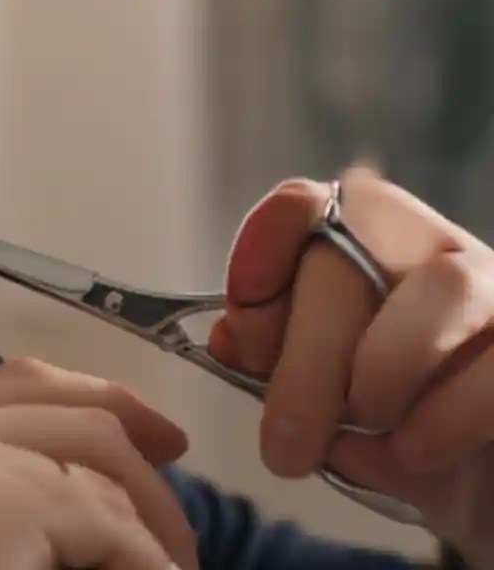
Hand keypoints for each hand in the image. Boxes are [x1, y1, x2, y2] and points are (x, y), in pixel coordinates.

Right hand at [0, 359, 198, 569]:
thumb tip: (78, 524)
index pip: (14, 386)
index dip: (97, 402)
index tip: (153, 441)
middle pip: (68, 405)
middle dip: (144, 453)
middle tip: (180, 528)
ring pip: (102, 460)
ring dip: (152, 527)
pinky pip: (111, 528)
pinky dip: (146, 566)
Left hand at [212, 168, 493, 565]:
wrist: (482, 484)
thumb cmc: (397, 434)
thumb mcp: (324, 405)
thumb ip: (275, 368)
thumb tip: (226, 341)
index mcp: (360, 251)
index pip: (303, 209)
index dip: (262, 251)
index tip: (241, 331)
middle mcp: (429, 250)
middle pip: (349, 259)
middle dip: (305, 361)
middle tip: (283, 446)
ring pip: (440, 288)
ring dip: (381, 370)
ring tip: (363, 431)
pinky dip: (444, 415)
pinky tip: (414, 452)